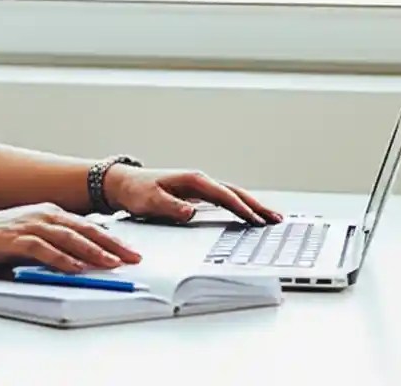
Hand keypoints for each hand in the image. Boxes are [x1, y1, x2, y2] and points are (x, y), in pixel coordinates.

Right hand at [0, 203, 142, 273]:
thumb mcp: (29, 242)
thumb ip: (52, 249)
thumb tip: (79, 264)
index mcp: (48, 214)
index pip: (87, 226)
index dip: (111, 239)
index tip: (130, 252)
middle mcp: (43, 215)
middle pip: (85, 229)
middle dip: (112, 244)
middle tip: (133, 258)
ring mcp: (28, 225)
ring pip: (68, 237)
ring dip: (93, 252)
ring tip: (112, 264)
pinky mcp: (13, 238)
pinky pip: (43, 249)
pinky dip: (61, 259)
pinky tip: (75, 268)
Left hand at [104, 167, 281, 225]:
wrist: (124, 185)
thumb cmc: (136, 191)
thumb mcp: (149, 201)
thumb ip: (170, 207)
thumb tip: (191, 212)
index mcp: (192, 180)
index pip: (223, 195)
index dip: (241, 208)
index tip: (256, 219)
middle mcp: (199, 181)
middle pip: (234, 192)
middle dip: (256, 205)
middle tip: (276, 218)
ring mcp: (199, 188)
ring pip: (232, 195)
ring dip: (251, 205)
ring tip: (270, 218)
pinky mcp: (197, 195)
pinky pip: (224, 200)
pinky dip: (239, 207)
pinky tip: (248, 216)